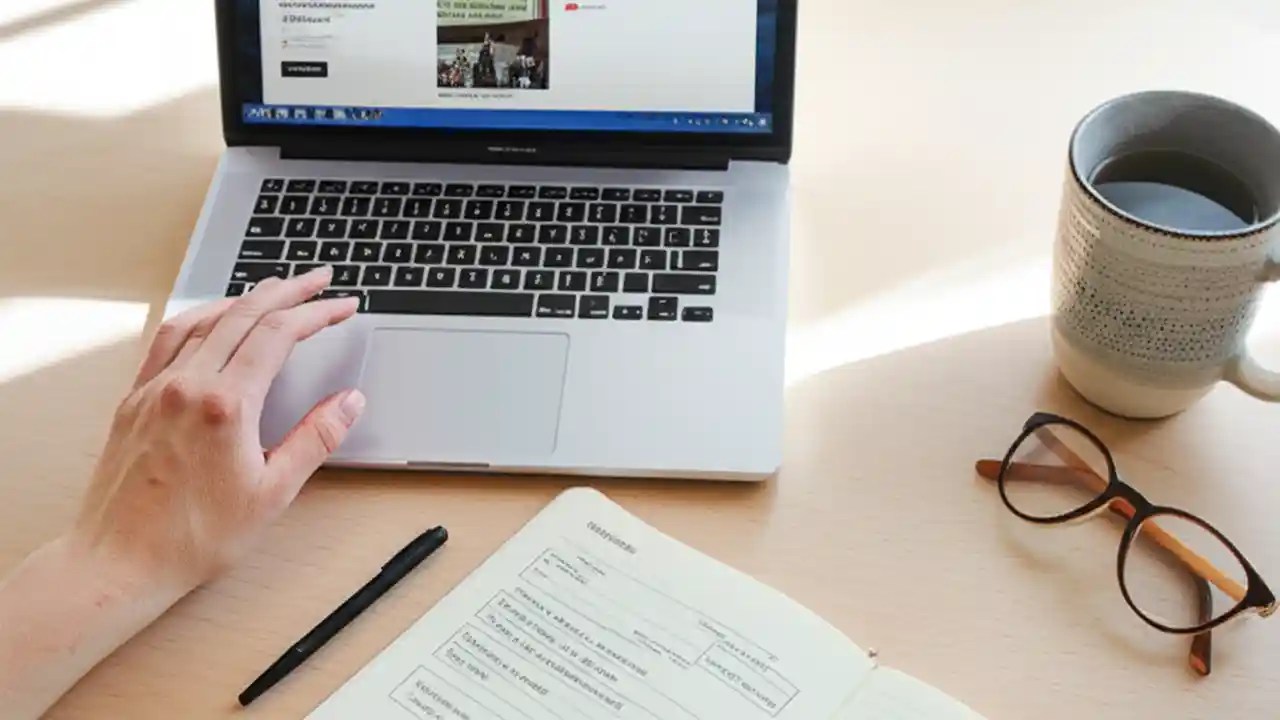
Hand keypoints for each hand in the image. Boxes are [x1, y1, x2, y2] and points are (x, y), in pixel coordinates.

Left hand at [72, 268, 364, 593]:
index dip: (317, 313)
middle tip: (319, 279)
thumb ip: (315, 439)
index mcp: (225, 405)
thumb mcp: (273, 493)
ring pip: (205, 319)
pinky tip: (212, 317)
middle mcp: (187, 386)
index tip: (342, 306)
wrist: (119, 563)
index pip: (279, 336)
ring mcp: (156, 389)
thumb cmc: (191, 539)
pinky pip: (168, 340)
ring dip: (245, 298)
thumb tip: (348, 402)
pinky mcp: (135, 400)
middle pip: (244, 315)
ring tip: (273, 288)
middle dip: (288, 291)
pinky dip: (199, 317)